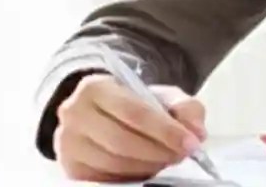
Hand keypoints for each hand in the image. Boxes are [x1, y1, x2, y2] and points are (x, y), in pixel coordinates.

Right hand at [53, 73, 208, 182]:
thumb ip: (185, 108)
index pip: (135, 112)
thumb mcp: (162, 97)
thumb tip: (197, 133)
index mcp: (95, 88)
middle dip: (158, 152)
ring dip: (147, 166)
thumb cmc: (135, 105)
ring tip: (166, 160)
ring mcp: (68, 143)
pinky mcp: (71, 168)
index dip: (166, 131)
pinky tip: (147, 169)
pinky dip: (131, 176)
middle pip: (122, 141)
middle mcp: (74, 114)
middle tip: (181, 155)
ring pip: (114, 163)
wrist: (102, 114)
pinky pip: (105, 178)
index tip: (191, 144)